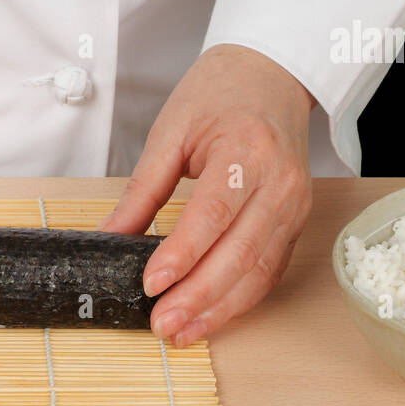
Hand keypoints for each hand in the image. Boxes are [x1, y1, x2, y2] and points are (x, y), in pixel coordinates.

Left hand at [99, 43, 314, 345]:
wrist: (271, 73)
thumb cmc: (219, 93)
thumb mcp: (170, 132)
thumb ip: (141, 191)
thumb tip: (108, 237)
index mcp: (246, 152)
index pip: (213, 214)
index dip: (182, 255)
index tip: (150, 285)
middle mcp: (279, 183)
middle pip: (241, 252)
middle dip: (199, 296)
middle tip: (162, 324)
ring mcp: (294, 204)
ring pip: (259, 270)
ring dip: (220, 308)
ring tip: (182, 332)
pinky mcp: (296, 219)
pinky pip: (269, 268)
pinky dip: (240, 298)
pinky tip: (211, 315)